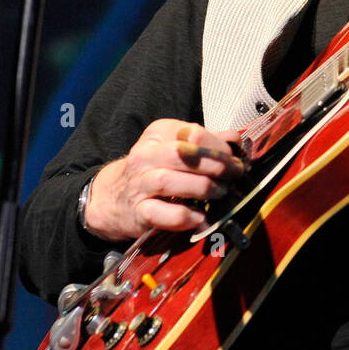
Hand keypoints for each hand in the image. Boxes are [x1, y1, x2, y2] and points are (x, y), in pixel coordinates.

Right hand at [84, 119, 246, 242]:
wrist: (113, 197)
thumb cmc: (155, 169)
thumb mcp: (176, 146)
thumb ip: (207, 142)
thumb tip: (236, 140)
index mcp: (158, 134)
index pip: (193, 132)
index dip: (219, 146)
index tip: (235, 158)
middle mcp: (144, 156)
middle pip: (181, 154)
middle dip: (214, 165)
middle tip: (234, 175)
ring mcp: (139, 185)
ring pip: (168, 181)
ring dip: (202, 187)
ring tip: (221, 193)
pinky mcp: (138, 212)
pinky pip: (160, 214)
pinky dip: (184, 216)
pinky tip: (201, 217)